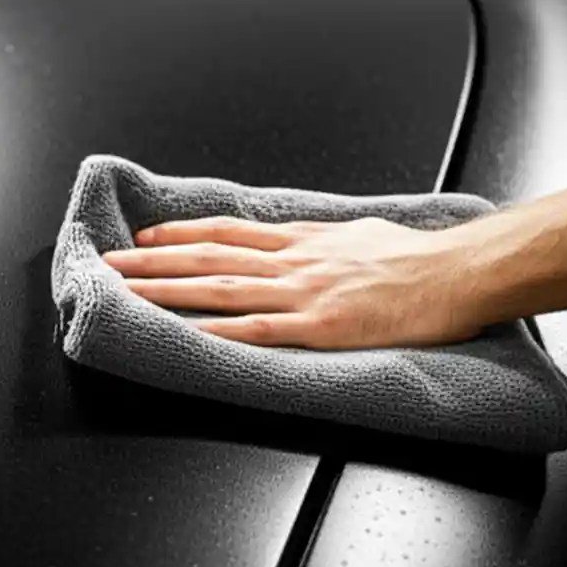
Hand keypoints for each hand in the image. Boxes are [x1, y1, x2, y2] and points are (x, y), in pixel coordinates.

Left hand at [102, 216, 486, 349]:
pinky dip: (217, 331)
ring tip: (127, 293)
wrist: (455, 273)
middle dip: (153, 260)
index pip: (226, 232)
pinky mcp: (318, 325)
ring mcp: (301, 292)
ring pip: (219, 288)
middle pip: (207, 256)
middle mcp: (291, 260)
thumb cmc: (415, 258)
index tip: (145, 236)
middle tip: (111, 262)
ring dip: (168, 291)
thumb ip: (320, 239)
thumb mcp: (358, 233)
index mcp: (301, 240)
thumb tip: (300, 239)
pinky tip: (185, 334)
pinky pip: (257, 329)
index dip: (180, 234)